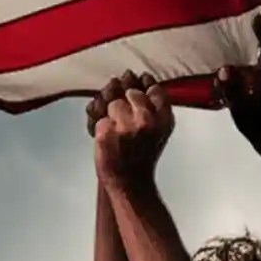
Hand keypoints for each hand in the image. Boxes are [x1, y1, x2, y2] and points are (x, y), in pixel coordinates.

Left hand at [93, 72, 173, 187]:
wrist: (129, 182)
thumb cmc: (142, 156)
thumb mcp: (159, 130)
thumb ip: (153, 105)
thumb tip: (140, 78)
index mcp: (164, 119)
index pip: (154, 89)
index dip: (144, 87)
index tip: (138, 89)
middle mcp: (146, 120)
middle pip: (130, 92)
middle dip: (125, 102)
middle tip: (126, 122)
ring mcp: (125, 126)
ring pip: (112, 103)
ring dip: (111, 114)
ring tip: (118, 133)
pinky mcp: (106, 132)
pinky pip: (97, 116)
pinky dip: (97, 125)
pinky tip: (106, 138)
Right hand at [214, 15, 260, 154]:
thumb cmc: (258, 127)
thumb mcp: (240, 110)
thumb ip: (232, 89)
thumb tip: (224, 69)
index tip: (255, 18)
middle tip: (248, 22)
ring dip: (256, 47)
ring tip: (240, 39)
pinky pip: (260, 68)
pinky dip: (252, 60)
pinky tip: (238, 65)